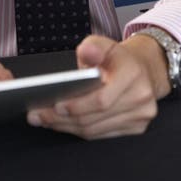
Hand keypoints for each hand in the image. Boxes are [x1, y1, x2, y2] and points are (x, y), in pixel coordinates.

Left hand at [27, 33, 169, 139]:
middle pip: (95, 118)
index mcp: (132, 73)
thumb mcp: (104, 44)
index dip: (77, 106)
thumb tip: (86, 52)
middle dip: (63, 119)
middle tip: (38, 115)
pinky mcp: (136, 128)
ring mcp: (140, 116)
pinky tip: (64, 124)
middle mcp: (140, 97)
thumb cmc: (116, 58)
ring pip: (96, 130)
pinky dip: (80, 131)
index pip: (102, 99)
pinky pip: (101, 136)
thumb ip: (92, 46)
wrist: (142, 70)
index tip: (55, 106)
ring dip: (67, 127)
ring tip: (45, 120)